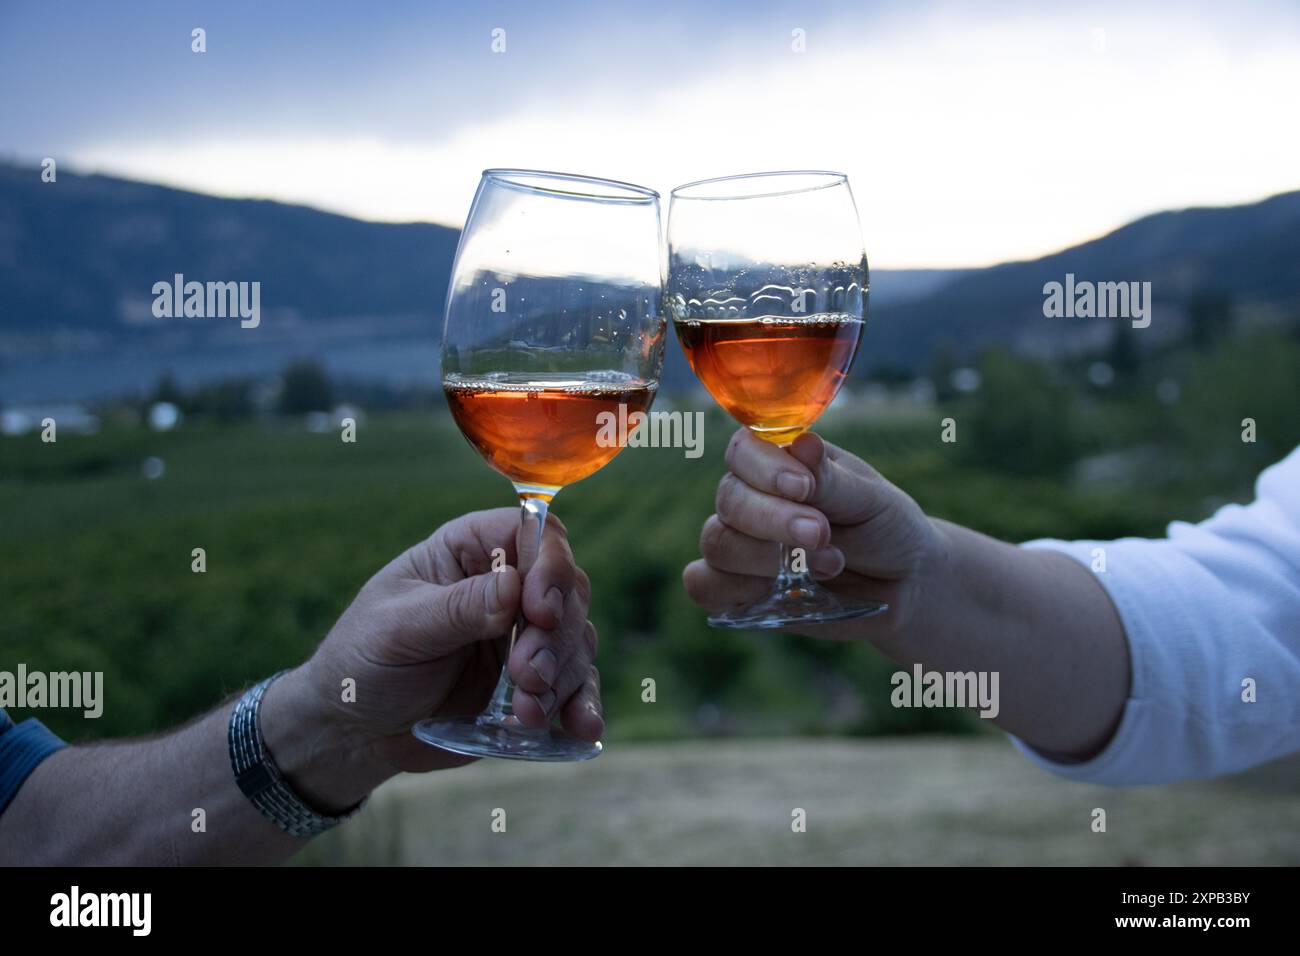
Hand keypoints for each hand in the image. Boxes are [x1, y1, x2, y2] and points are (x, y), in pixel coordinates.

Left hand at [263, 508, 602, 810]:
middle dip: (554, 637)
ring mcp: (524, 635)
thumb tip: (513, 586)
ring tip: (528, 714)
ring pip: (576, 639)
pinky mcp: (534, 682)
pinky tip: (580, 727)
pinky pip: (576, 685)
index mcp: (470, 550)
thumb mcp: (398, 630)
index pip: (534, 534)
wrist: (356, 731)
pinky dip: (583, 704)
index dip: (549, 566)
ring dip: (562, 677)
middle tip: (526, 677)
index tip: (540, 612)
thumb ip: (456, 608)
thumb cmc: (364, 663)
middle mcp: (507, 585)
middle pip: (567, 590)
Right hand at [683, 428, 944, 644]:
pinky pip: (704, 585)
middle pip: (729, 500)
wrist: (905, 584)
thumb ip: (831, 481)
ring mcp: (741, 545)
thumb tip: (803, 444)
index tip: (803, 488)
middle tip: (822, 535)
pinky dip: (729, 588)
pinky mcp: (739, 591)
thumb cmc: (886, 527)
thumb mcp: (871, 500)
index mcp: (779, 462)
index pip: (743, 451)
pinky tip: (773, 588)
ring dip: (767, 558)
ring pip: (717, 543)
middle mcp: (751, 499)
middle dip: (775, 520)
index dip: (765, 469)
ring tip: (830, 565)